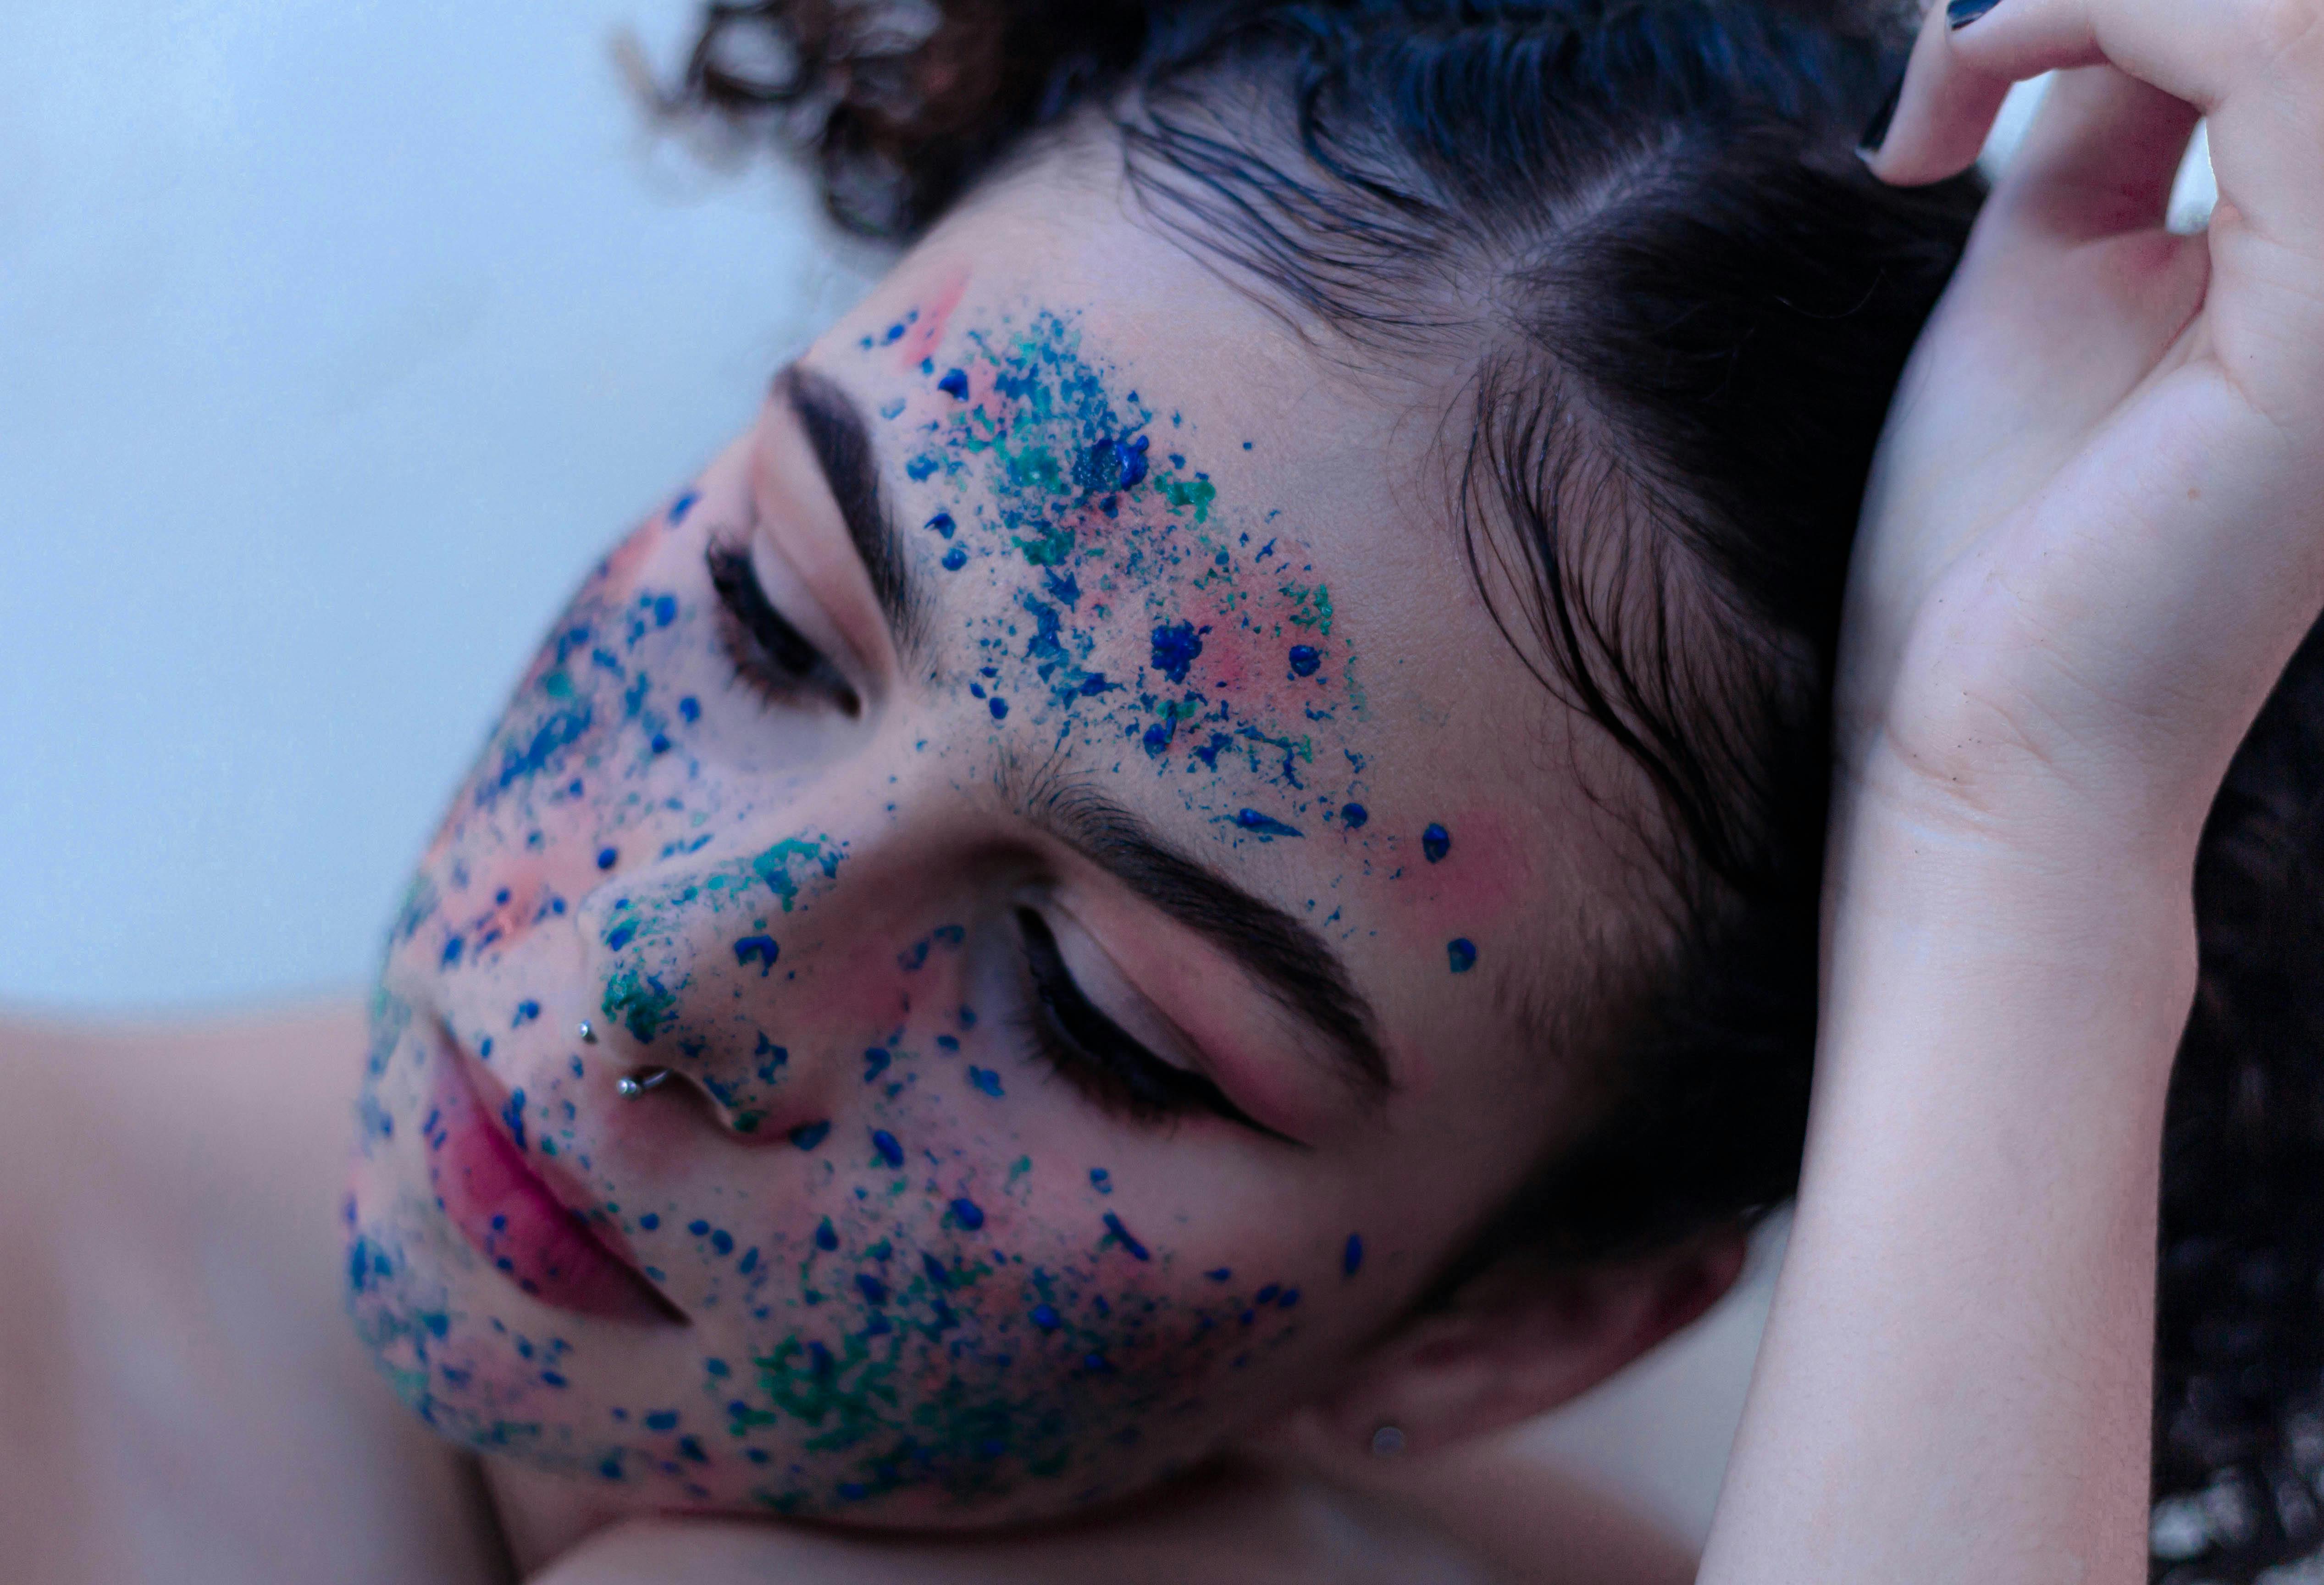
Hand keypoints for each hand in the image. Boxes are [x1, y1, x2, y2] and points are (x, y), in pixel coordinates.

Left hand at [1840, 0, 2323, 868]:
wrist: (1972, 738)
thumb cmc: (1991, 542)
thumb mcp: (2060, 264)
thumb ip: (2119, 107)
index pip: (2282, 22)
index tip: (1955, 77)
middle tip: (1969, 57)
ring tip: (1967, 69)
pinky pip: (2279, 53)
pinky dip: (2105, 11)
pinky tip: (1964, 91)